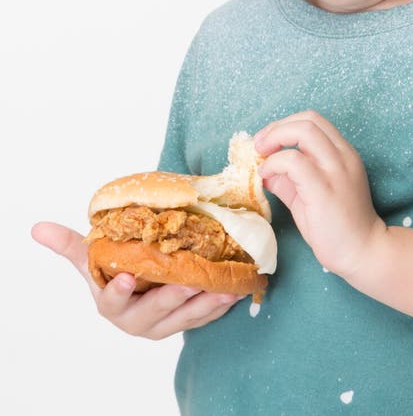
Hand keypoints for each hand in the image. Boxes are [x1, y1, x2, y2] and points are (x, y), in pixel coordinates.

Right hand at [31, 222, 245, 339]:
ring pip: (185, 319)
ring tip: (222, 288)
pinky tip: (234, 290)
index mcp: (112, 304)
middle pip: (155, 312)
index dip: (119, 292)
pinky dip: (220, 305)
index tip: (126, 278)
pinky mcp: (187, 324)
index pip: (112, 301)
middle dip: (172, 298)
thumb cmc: (114, 270)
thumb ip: (69, 244)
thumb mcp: (92, 258)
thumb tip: (36, 227)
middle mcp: (137, 321)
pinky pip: (205, 318)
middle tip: (188, 282)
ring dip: (205, 303)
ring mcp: (164, 326)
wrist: (140, 289)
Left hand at [253, 110, 385, 279]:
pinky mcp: (324, 189)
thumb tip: (264, 170)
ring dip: (275, 137)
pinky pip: (295, 161)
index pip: (314, 121)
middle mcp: (343, 156)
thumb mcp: (310, 196)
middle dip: (277, 127)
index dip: (286, 124)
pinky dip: (275, 162)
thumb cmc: (339, 227)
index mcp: (343, 154)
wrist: (364, 254)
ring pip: (304, 131)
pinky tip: (266, 175)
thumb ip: (289, 180)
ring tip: (261, 156)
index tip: (267, 141)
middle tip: (259, 145)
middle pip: (308, 119)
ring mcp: (336, 171)